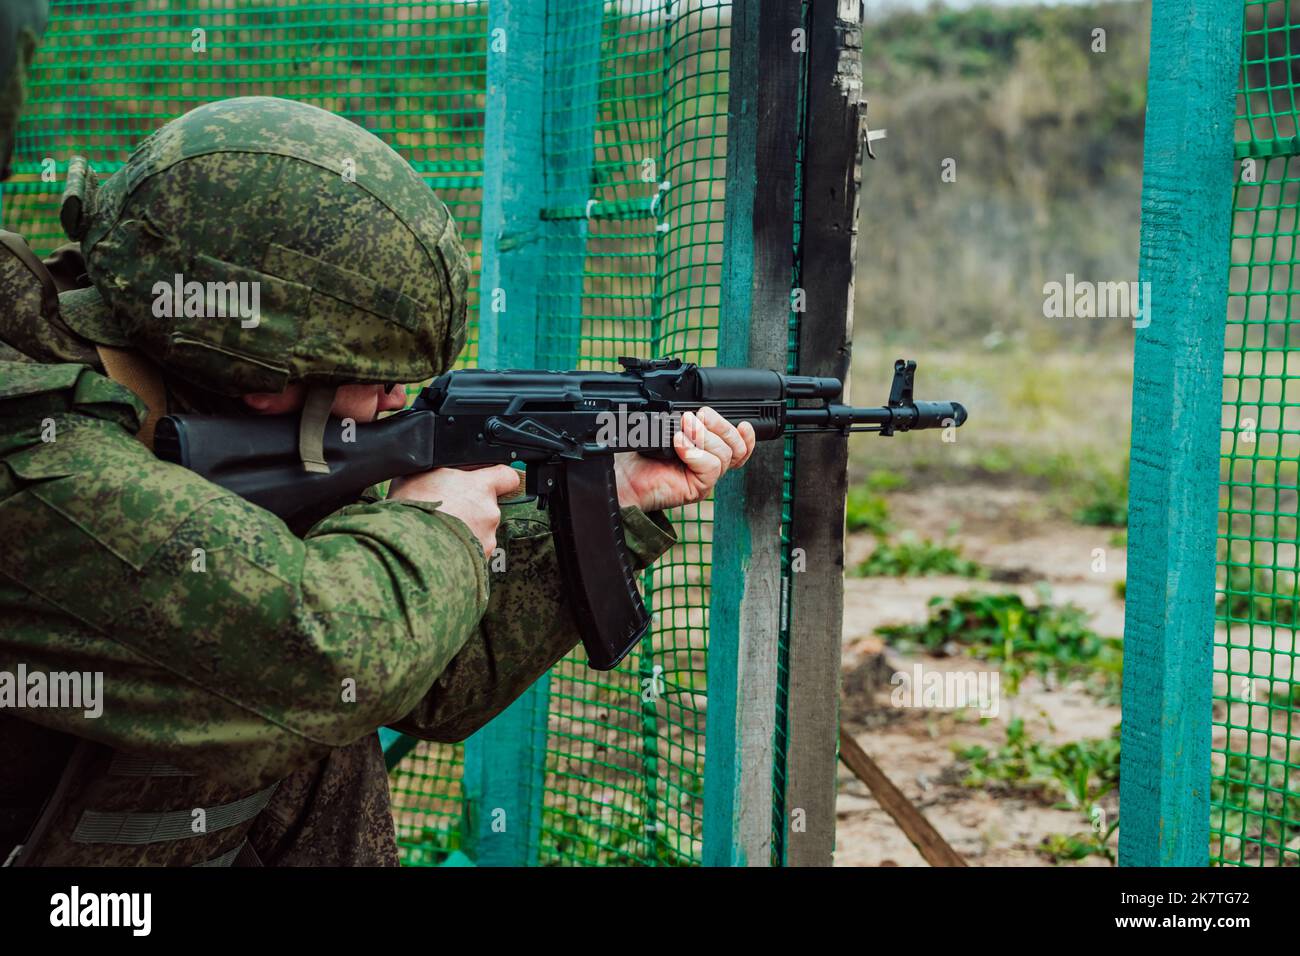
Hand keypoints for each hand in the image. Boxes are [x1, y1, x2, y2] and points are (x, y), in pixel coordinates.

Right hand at [389, 465, 520, 557]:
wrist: (410, 545)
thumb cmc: (413, 508)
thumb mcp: (420, 474)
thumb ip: (440, 471)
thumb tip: (438, 470)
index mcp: (481, 487)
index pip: (507, 477)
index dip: (499, 479)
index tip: (491, 482)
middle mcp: (489, 513)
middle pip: (487, 507)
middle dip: (470, 509)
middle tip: (447, 511)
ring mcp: (487, 539)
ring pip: (480, 531)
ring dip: (465, 531)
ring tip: (439, 532)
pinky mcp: (479, 561)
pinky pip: (472, 552)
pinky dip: (460, 551)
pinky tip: (441, 547)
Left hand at [613, 407, 756, 512]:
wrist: (621, 476)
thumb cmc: (636, 453)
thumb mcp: (661, 428)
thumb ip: (682, 417)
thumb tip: (693, 408)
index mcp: (706, 450)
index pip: (739, 446)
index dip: (746, 436)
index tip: (744, 422)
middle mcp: (709, 465)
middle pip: (736, 447)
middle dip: (721, 426)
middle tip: (696, 417)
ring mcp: (704, 479)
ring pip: (725, 455)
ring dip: (704, 437)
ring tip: (682, 430)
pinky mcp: (697, 489)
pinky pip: (711, 468)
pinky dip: (696, 452)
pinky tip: (678, 445)